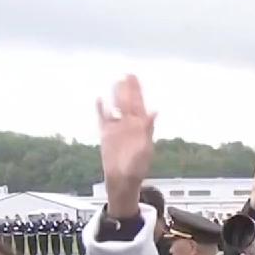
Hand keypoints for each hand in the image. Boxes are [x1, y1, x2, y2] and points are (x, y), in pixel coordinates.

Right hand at [97, 75, 156, 217]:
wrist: (123, 180)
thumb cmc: (137, 168)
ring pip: (115, 108)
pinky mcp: (106, 135)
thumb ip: (148, 128)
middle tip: (128, 74)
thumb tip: (154, 111)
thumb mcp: (145, 148)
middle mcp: (129, 125)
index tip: (134, 78)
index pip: (138, 104)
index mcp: (140, 127)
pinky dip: (101, 109)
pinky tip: (99, 99)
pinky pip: (103, 119)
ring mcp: (117, 129)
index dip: (137, 91)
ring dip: (115, 96)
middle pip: (127, 103)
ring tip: (116, 82)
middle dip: (128, 89)